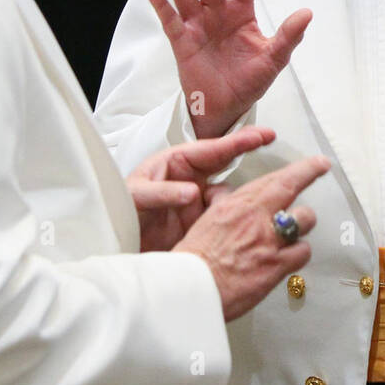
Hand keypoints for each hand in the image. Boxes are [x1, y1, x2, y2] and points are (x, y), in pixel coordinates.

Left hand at [127, 125, 276, 251]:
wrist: (114, 249)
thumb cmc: (117, 214)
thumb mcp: (135, 197)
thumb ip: (163, 192)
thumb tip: (192, 192)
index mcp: (174, 165)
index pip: (211, 148)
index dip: (238, 141)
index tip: (261, 135)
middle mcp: (189, 181)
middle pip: (224, 164)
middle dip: (246, 154)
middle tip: (269, 143)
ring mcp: (196, 204)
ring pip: (226, 196)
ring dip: (232, 201)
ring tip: (222, 211)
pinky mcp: (200, 226)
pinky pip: (222, 218)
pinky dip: (227, 221)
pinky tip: (226, 228)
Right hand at [147, 0, 311, 138]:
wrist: (227, 108)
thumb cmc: (249, 81)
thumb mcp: (273, 59)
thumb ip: (288, 36)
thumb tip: (307, 13)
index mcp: (241, 13)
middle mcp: (217, 13)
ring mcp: (197, 25)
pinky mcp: (181, 41)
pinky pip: (170, 19)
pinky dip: (160, 4)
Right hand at [174, 155, 327, 321]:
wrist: (191, 289)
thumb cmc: (193, 261)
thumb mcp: (204, 221)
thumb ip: (223, 206)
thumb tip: (226, 196)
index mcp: (236, 205)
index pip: (275, 179)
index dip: (302, 168)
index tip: (316, 163)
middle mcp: (255, 218)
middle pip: (293, 189)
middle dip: (310, 176)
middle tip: (319, 171)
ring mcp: (268, 241)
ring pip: (304, 219)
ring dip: (301, 223)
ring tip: (293, 228)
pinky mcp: (276, 265)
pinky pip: (303, 252)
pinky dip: (299, 253)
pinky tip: (290, 256)